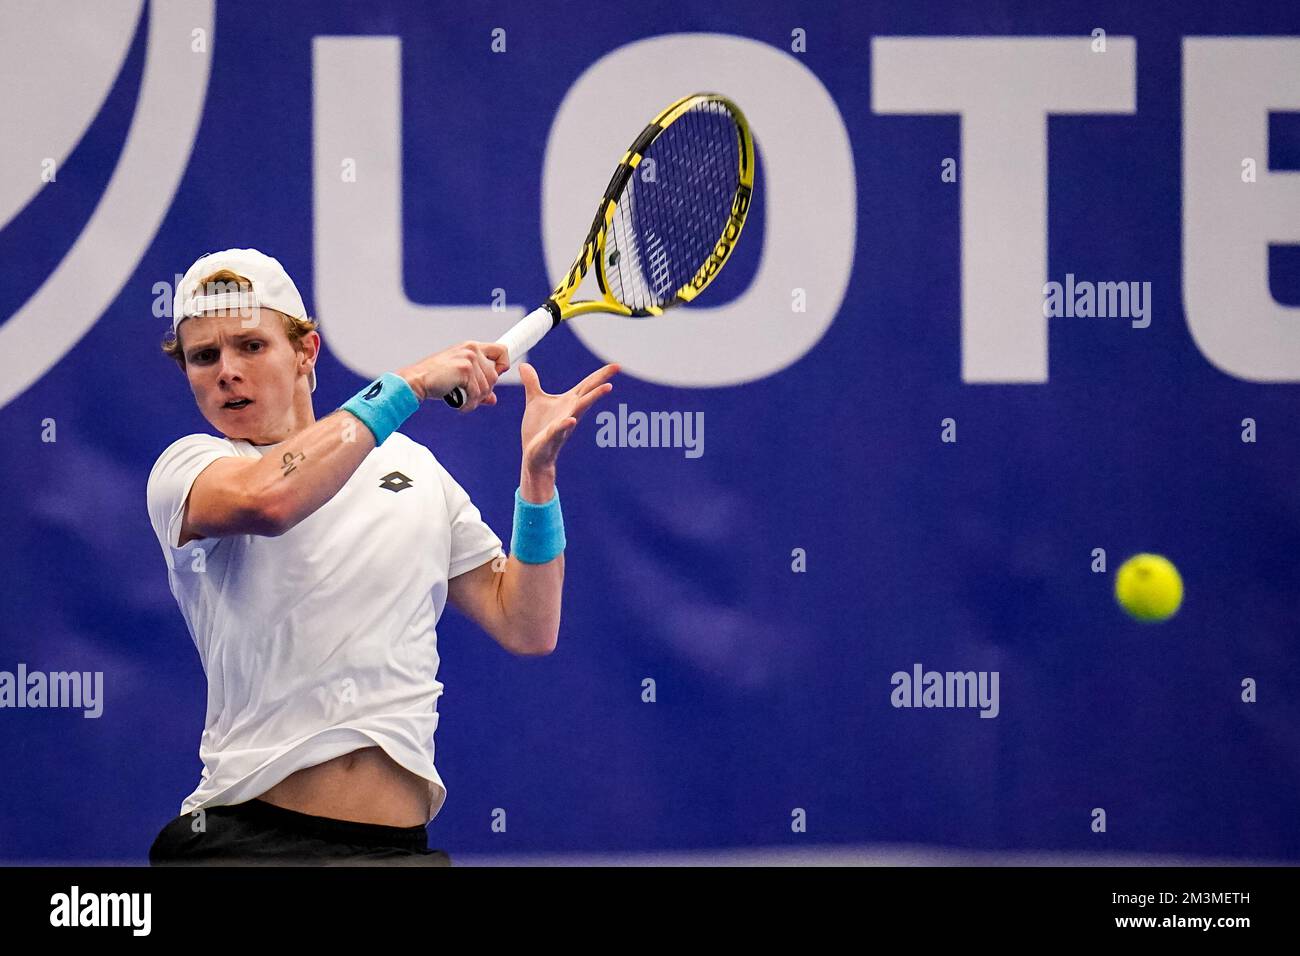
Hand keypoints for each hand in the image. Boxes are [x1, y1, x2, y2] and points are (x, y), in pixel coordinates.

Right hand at [397, 341, 508, 410]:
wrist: (416, 381)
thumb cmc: (435, 379)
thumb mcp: (460, 379)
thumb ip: (478, 386)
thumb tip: (492, 399)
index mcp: (472, 347)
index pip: (501, 351)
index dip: (503, 365)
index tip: (496, 375)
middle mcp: (472, 350)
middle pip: (495, 376)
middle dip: (484, 391)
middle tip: (470, 397)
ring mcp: (469, 358)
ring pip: (487, 387)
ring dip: (475, 400)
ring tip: (463, 401)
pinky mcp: (465, 369)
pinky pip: (477, 393)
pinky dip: (469, 404)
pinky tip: (460, 404)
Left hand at [518, 362, 618, 476]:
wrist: (535, 457)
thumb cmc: (539, 429)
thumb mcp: (534, 401)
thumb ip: (532, 383)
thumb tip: (525, 365)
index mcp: (568, 402)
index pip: (587, 385)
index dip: (601, 375)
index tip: (617, 366)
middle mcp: (570, 412)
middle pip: (588, 393)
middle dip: (602, 381)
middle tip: (616, 369)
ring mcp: (563, 425)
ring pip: (579, 410)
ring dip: (593, 398)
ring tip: (608, 387)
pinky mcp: (550, 437)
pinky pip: (559, 430)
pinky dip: (565, 424)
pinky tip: (571, 420)